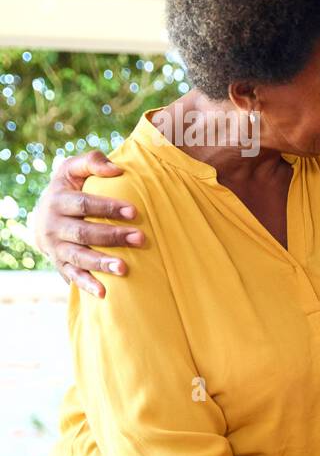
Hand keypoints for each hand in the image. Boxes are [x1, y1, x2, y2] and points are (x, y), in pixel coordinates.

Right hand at [32, 151, 144, 297]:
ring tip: (124, 268)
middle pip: (84, 232)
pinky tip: (104, 293)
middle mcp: (53, 225)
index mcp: (58, 200)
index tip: (135, 211)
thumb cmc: (69, 188)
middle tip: (141, 238)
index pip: (84, 204)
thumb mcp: (73, 170)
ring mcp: (55, 247)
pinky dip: (87, 284)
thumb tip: (117, 169)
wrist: (43, 215)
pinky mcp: (60, 264)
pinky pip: (72, 276)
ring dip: (101, 262)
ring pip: (79, 256)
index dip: (108, 207)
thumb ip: (92, 162)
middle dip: (112, 236)